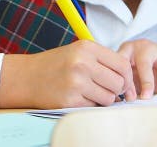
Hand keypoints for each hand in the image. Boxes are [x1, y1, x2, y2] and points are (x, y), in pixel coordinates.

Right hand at [0, 39, 136, 108]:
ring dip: (103, 99)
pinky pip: (94, 108)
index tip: (121, 82)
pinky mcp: (70, 100)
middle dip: (115, 89)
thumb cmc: (56, 64)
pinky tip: (77, 97)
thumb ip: (102, 60)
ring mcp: (76, 82)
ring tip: (88, 92)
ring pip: (109, 98)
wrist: (27, 77)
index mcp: (86, 47)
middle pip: (118, 83)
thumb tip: (129, 79)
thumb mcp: (78, 52)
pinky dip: (90, 105)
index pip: (122, 65)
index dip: (126, 76)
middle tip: (103, 88)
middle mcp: (82, 63)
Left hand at [117, 39, 156, 98]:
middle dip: (119, 84)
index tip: (117, 99)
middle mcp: (125, 49)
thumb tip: (114, 100)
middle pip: (114, 67)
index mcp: (119, 56)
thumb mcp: (138, 84)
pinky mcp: (149, 49)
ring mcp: (136, 47)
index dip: (111, 85)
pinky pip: (144, 66)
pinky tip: (147, 94)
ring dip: (130, 85)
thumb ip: (127, 88)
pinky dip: (146, 83)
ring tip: (134, 99)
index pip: (108, 70)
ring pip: (126, 67)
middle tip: (125, 98)